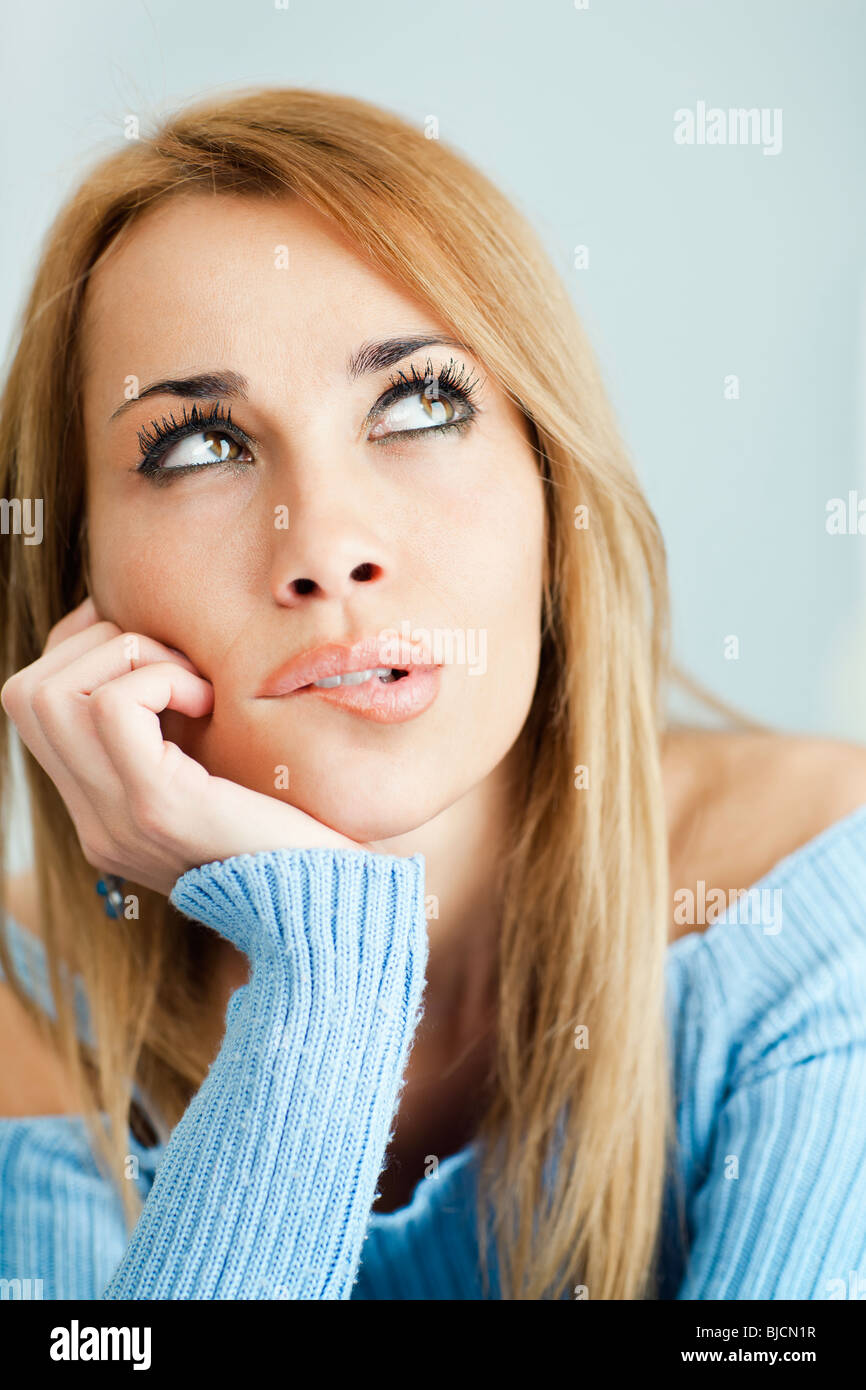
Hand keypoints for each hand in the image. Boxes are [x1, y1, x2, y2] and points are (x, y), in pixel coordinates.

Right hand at [0, 597, 367, 897]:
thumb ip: (181, 739)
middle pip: (26, 695)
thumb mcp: (225, 782)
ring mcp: (117, 819)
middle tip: (178, 665)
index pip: (36, 705)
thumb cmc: (304, 837)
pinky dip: (159, 678)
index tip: (153, 640)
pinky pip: (111, 707)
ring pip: (50, 694)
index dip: (81, 649)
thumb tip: (163, 649)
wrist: (336, 908)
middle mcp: (97, 822)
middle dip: (98, 645)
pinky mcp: (159, 807)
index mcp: (106, 814)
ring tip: (194, 685)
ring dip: (128, 658)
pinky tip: (209, 703)